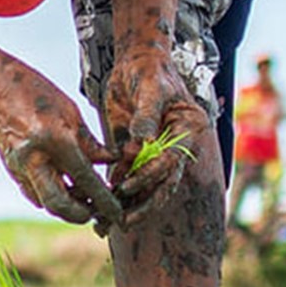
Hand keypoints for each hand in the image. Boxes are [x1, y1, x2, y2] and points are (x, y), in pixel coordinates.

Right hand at [0, 59, 122, 227]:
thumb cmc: (34, 91)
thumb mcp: (70, 112)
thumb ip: (90, 143)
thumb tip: (110, 162)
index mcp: (55, 139)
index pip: (85, 179)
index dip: (104, 200)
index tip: (117, 213)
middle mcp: (34, 158)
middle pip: (59, 205)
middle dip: (81, 215)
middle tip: (98, 212)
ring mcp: (19, 166)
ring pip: (45, 204)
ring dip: (68, 208)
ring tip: (86, 199)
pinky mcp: (11, 170)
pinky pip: (35, 194)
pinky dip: (52, 197)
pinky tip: (66, 188)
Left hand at [103, 49, 208, 226]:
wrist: (137, 61)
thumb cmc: (149, 69)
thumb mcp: (151, 87)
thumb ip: (148, 115)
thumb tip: (142, 142)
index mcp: (188, 131)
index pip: (171, 162)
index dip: (150, 175)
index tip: (129, 185)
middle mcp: (174, 147)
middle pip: (162, 184)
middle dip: (142, 205)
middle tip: (122, 221)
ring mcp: (154, 152)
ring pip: (143, 186)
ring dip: (125, 206)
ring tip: (104, 225)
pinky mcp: (134, 152)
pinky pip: (125, 176)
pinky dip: (113, 193)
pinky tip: (97, 210)